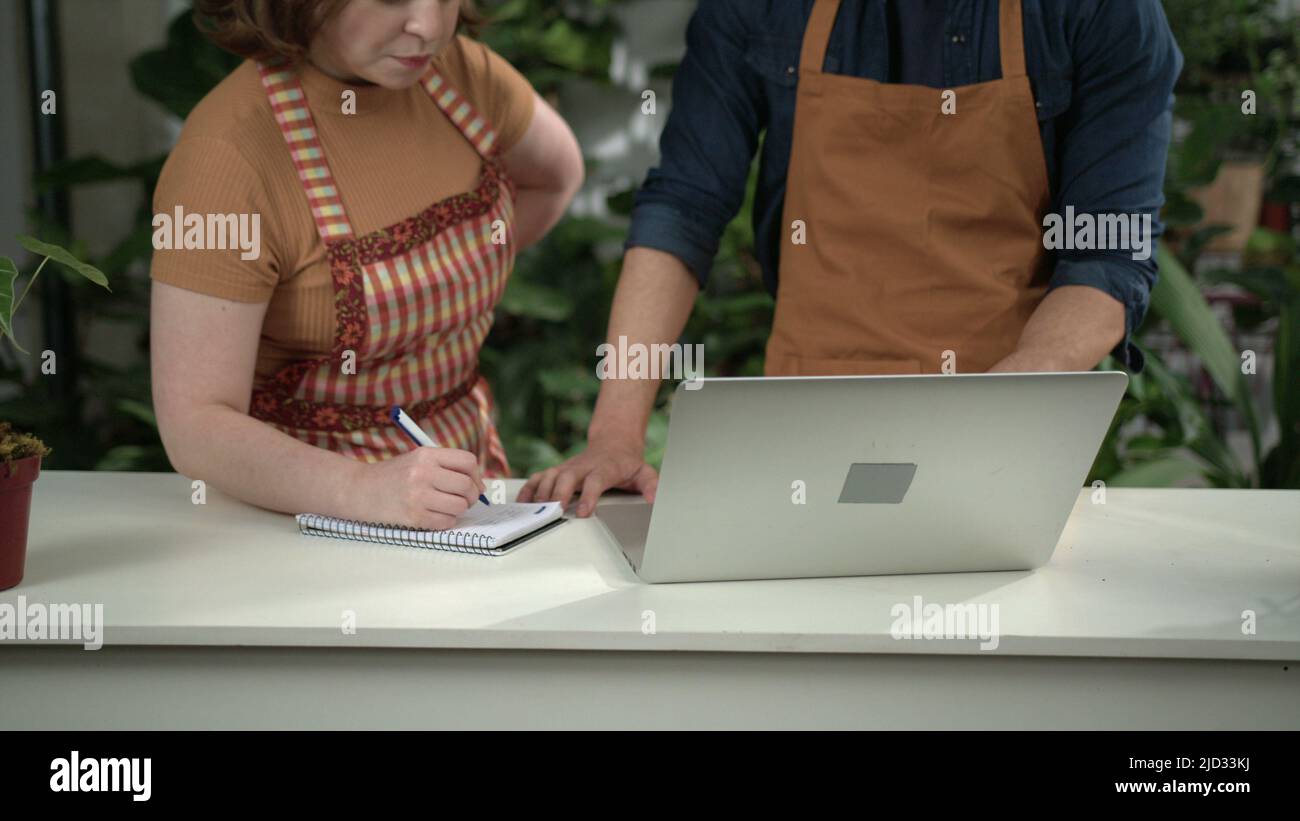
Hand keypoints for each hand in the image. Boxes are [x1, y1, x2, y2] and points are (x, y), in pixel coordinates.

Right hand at [349, 447, 485, 529]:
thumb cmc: (392, 476)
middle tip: (464, 500)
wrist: (358, 490)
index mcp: (426, 455)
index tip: (474, 484)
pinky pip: (445, 522)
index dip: (476, 475)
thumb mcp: (417, 460)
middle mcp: (423, 472)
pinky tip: (436, 516)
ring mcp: (417, 495)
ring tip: (447, 508)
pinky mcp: (413, 516)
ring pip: (459, 506)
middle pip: (466, 486)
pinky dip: (446, 521)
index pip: (468, 461)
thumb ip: (445, 467)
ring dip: (458, 510)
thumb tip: (478, 486)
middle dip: (471, 496)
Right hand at [517, 437, 657, 516]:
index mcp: (604, 468)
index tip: (584, 512)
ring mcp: (567, 467)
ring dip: (541, 493)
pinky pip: (538, 477)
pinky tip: (522, 503)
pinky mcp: (557, 470)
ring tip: (535, 512)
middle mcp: (582, 466)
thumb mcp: (644, 472)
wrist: (613, 444)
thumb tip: (654, 497)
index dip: (588, 496)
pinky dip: (528, 489)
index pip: (595, 481)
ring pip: (550, 476)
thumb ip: (651, 485)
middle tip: (553, 511)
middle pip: (566, 477)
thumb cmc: (626, 463)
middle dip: (558, 493)